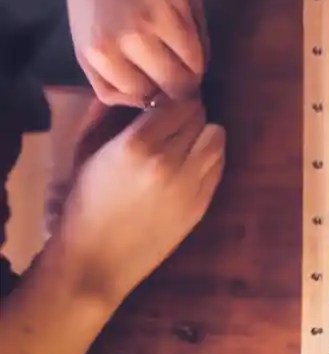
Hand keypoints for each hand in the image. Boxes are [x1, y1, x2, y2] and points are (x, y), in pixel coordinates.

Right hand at [37, 0, 207, 106]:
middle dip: (183, 85)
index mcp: (163, 18)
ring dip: (155, 91)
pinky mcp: (83, 57)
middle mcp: (133, 38)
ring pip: (141, 96)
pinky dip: (128, 94)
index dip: (199, 70)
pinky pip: (110, 94)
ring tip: (157, 75)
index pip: (194, 67)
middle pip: (171, 86)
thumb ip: (198, 33)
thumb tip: (200, 70)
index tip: (194, 64)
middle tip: (180, 76)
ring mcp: (104, 51)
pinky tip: (136, 79)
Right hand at [53, 100, 225, 304]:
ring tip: (186, 144)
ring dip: (204, 135)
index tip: (165, 107)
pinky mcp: (202, 204)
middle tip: (174, 126)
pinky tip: (190, 166)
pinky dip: (209, 159)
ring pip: (216, 137)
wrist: (95, 261)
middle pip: (200, 117)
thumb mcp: (87, 154)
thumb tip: (135, 92)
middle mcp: (168, 160)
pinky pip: (219, 165)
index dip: (173, 102)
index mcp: (136, 144)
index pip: (178, 102)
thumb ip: (106, 117)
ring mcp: (190, 184)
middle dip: (188, 117)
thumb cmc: (84, 205)